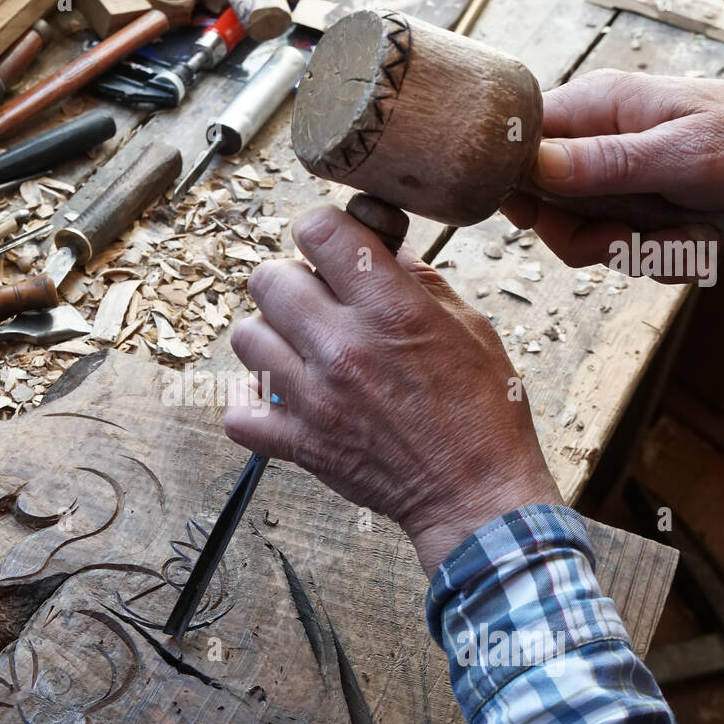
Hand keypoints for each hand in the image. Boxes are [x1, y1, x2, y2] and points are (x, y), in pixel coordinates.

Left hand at [225, 206, 562, 574]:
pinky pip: (238, 413)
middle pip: (267, 280)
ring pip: (246, 338)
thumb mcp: (470, 326)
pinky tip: (282, 398)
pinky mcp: (300, 444)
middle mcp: (344, 348)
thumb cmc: (484, 410)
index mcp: (391, 310)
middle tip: (318, 301)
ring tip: (301, 350)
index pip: (319, 231)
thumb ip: (418, 279)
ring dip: (270, 337)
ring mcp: (315, 399)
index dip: (322, 229)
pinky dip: (253, 404)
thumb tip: (378, 243)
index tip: (332, 245)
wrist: (476, 494)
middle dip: (292, 281)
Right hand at [502, 70, 723, 271]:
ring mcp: (612, 180)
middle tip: (629, 241)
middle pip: (548, 209)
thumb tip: (536, 165)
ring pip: (587, 238)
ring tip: (687, 237)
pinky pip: (624, 251)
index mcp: (594, 108)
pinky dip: (662, 257)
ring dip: (640, 252)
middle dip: (591, 239)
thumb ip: (606, 162)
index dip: (516, 186)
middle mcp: (594, 143)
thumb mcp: (677, 152)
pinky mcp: (632, 209)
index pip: (521, 142)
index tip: (534, 219)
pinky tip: (694, 238)